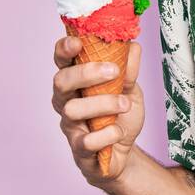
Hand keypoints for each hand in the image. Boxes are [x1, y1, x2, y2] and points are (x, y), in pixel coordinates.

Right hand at [52, 35, 144, 186]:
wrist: (124, 152)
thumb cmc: (120, 115)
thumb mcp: (130, 89)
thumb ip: (129, 70)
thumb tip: (133, 46)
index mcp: (76, 82)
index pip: (62, 61)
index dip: (64, 49)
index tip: (77, 42)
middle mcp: (66, 101)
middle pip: (60, 82)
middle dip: (85, 74)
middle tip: (113, 71)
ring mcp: (70, 126)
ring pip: (72, 110)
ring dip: (103, 104)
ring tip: (124, 105)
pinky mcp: (79, 150)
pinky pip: (87, 141)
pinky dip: (108, 134)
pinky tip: (119, 131)